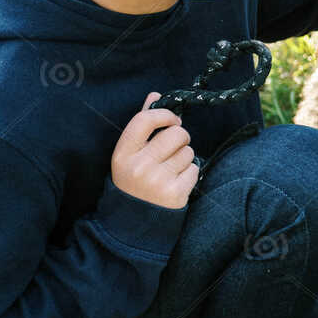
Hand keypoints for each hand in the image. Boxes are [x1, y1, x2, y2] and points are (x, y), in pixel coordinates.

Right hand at [112, 93, 197, 208]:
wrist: (134, 222)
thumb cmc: (134, 181)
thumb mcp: (129, 155)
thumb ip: (142, 126)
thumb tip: (155, 95)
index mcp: (122, 154)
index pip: (145, 120)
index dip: (164, 114)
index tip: (173, 119)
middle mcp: (139, 166)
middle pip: (176, 133)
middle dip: (181, 138)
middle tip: (173, 149)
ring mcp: (157, 180)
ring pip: (188, 151)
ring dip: (185, 158)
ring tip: (171, 170)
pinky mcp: (175, 193)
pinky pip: (195, 170)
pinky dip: (190, 174)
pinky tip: (177, 182)